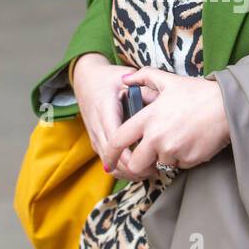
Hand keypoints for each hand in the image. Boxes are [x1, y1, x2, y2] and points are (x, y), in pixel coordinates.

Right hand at [70, 54, 155, 175]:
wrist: (85, 79)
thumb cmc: (109, 78)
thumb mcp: (125, 77)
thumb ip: (144, 89)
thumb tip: (164, 102)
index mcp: (105, 109)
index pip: (116, 140)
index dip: (132, 156)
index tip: (151, 160)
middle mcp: (97, 125)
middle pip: (112, 157)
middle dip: (133, 168)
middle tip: (156, 169)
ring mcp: (94, 134)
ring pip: (108, 162)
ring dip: (127, 171)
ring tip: (149, 171)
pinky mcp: (95, 140)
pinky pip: (106, 159)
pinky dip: (120, 168)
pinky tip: (137, 168)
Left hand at [101, 66, 230, 180]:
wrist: (227, 107)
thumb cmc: (198, 92)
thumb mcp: (169, 80)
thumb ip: (144, 76)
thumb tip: (125, 78)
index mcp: (148, 118)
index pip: (118, 140)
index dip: (110, 153)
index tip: (108, 161)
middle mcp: (157, 137)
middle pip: (136, 164)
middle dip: (138, 165)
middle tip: (146, 159)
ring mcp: (173, 150)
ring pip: (160, 165)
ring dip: (164, 158)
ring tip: (177, 140)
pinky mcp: (188, 160)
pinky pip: (179, 165)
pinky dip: (181, 159)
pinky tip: (190, 142)